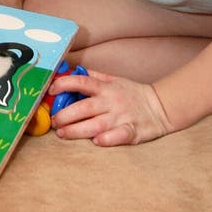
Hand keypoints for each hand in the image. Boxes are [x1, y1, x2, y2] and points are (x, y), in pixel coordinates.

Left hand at [49, 68, 171, 145]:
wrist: (160, 106)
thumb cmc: (133, 93)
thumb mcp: (113, 79)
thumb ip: (93, 76)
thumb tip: (71, 70)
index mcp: (106, 88)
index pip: (82, 82)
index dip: (65, 84)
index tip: (51, 89)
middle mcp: (111, 101)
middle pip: (84, 107)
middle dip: (66, 115)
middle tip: (53, 121)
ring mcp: (122, 116)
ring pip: (96, 124)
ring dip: (77, 130)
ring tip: (62, 133)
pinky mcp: (132, 131)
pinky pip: (119, 135)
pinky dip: (108, 139)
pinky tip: (97, 142)